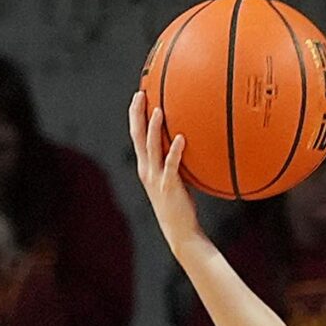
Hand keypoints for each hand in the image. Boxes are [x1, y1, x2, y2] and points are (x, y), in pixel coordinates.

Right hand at [127, 92, 208, 259]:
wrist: (180, 231)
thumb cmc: (180, 206)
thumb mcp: (175, 181)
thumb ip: (176, 163)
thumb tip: (190, 145)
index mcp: (145, 166)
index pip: (136, 136)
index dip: (135, 116)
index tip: (138, 96)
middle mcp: (146, 169)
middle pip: (137, 136)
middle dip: (137, 114)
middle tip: (141, 94)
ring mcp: (156, 177)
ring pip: (151, 147)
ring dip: (154, 127)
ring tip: (159, 109)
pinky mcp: (169, 185)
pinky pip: (171, 164)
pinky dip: (175, 150)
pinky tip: (181, 138)